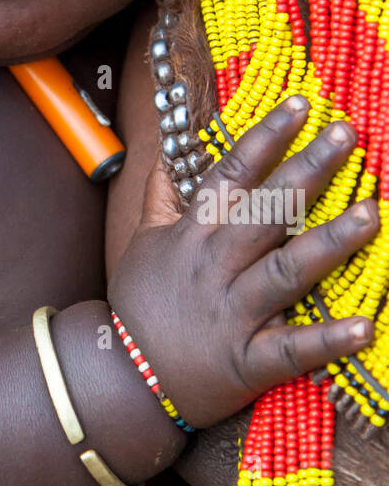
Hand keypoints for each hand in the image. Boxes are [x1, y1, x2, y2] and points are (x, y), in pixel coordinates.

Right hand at [108, 96, 376, 429]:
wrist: (121, 380)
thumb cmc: (139, 306)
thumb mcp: (143, 242)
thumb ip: (161, 194)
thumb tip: (168, 149)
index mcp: (193, 234)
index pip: (231, 175)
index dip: (265, 138)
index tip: (299, 105)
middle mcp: (214, 266)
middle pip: (266, 211)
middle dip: (308, 171)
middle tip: (347, 135)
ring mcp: (232, 314)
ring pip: (286, 271)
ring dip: (330, 242)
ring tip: (372, 212)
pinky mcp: (247, 363)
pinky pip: (291, 350)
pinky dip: (327, 340)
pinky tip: (365, 325)